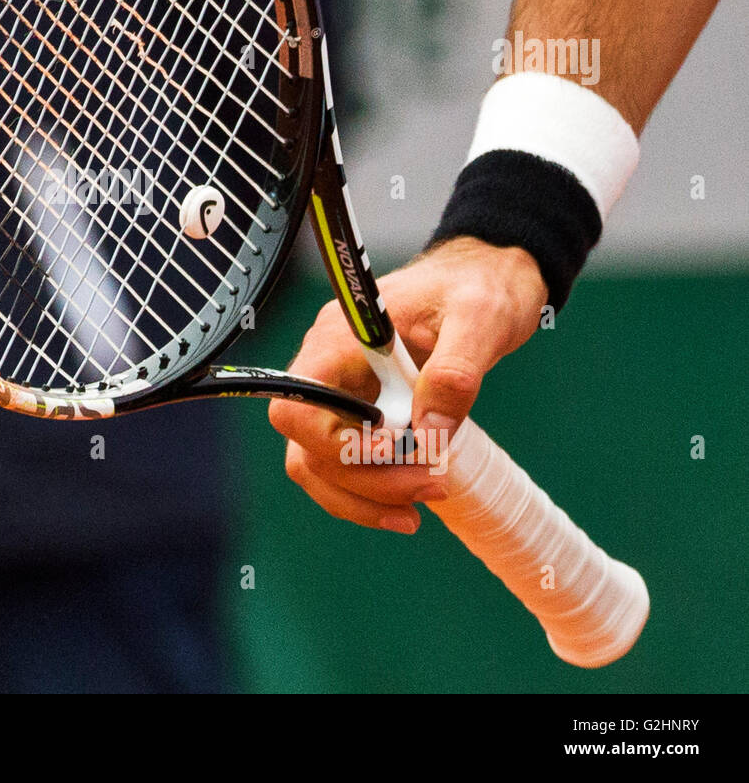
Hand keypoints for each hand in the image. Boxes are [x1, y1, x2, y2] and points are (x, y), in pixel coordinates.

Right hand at [268, 237, 548, 533]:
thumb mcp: (480, 317)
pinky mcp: (363, 411)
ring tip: (420, 506)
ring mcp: (342, 391)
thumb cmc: (478, 285)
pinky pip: (342, 464)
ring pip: (318, 464)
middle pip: (307, 446)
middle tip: (431, 485)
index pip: (299, 402)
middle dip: (363, 480)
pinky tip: (409, 499)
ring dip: (363, 496)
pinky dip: (369, 492)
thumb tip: (429, 432)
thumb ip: (455, 371)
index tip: (397, 450)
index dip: (336, 442)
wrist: (486, 278)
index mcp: (340, 336)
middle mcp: (327, 366)